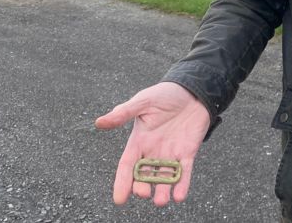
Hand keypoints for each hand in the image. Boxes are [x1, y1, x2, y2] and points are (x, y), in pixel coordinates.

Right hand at [95, 82, 210, 205]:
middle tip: (143, 194)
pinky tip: (179, 196)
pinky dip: (182, 184)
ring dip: (162, 190)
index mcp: (139, 141)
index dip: (122, 181)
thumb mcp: (143, 101)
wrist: (192, 90)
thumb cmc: (164, 94)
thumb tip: (99, 122)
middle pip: (144, 175)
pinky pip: (184, 171)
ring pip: (164, 177)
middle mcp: (153, 151)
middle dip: (143, 187)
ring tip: (161, 200)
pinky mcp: (188, 152)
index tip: (119, 199)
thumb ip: (124, 113)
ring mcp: (171, 153)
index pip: (127, 165)